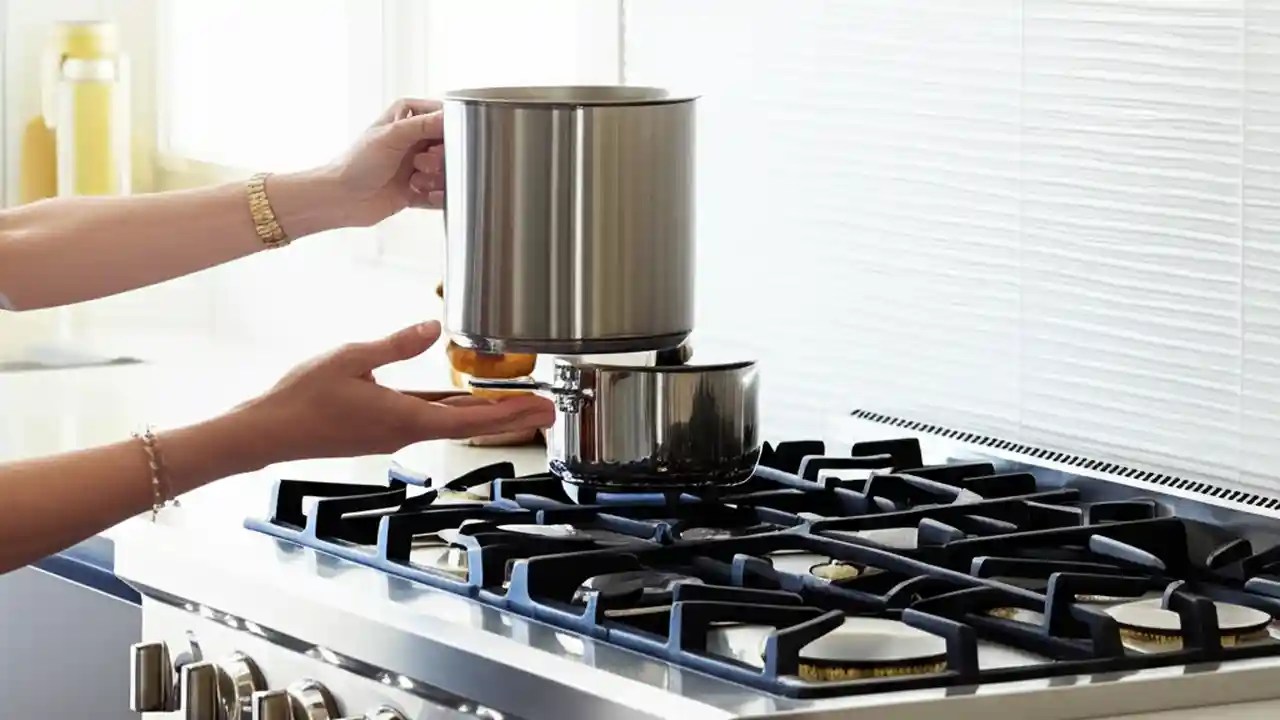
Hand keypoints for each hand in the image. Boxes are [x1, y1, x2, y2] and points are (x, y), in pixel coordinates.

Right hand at [232, 321, 554, 461]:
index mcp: (403, 417)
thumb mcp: (351, 358)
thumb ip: (396, 345)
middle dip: (509, 416)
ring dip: (483, 413)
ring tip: (515, 404)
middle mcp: (403, 432)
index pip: (468, 417)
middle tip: (546, 410)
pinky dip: (451, 409)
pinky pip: (425, 418)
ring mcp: (391, 433)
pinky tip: (459, 400)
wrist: (266, 432)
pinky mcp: (378, 430)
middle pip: (468, 423)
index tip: (539, 409)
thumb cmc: (301, 399)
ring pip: (448, 421)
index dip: (508, 413)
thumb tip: (432, 328)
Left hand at [328, 98, 446, 226]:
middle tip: (420, 163)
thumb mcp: (391, 136)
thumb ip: (423, 124)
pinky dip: (435, 196)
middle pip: (451, 147)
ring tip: (415, 180)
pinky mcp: (420, 188)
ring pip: (448, 171)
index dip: (447, 132)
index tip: (437, 144)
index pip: (444, 117)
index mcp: (408, 117)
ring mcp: (418, 165)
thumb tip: (450, 116)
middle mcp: (415, 140)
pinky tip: (419, 193)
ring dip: (435, 178)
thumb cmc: (356, 163)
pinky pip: (442, 193)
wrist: (342, 199)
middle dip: (439, 159)